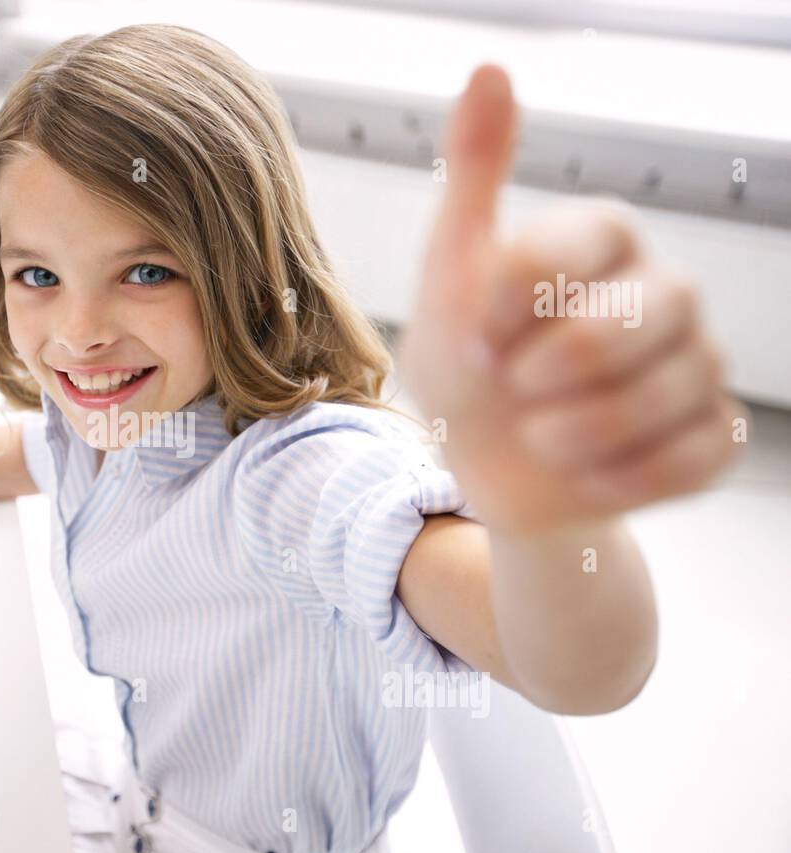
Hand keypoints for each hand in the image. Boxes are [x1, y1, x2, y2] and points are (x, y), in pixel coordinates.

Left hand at [400, 65, 743, 533]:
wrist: (488, 469)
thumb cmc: (468, 367)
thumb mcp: (447, 278)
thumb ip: (474, 179)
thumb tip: (490, 69)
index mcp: (602, 240)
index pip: (586, 236)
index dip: (518, 295)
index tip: (475, 334)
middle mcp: (664, 290)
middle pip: (649, 312)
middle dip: (558, 364)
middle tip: (510, 385)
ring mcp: (697, 363)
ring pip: (671, 391)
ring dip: (576, 430)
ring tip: (538, 433)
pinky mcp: (711, 436)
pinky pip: (692, 458)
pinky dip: (618, 477)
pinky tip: (582, 470)